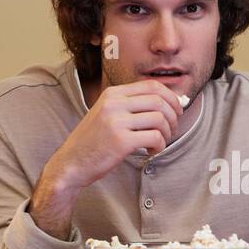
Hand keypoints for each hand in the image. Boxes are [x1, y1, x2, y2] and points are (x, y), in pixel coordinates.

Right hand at [40, 79, 183, 192]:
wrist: (71, 163)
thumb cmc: (93, 142)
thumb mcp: (107, 114)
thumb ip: (131, 106)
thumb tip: (169, 103)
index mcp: (112, 94)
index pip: (152, 85)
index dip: (171, 97)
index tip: (177, 111)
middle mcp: (114, 103)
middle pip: (159, 100)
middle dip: (173, 116)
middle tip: (171, 130)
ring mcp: (116, 121)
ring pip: (160, 119)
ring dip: (167, 133)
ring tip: (159, 143)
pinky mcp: (121, 141)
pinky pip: (154, 137)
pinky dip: (159, 146)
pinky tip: (151, 151)